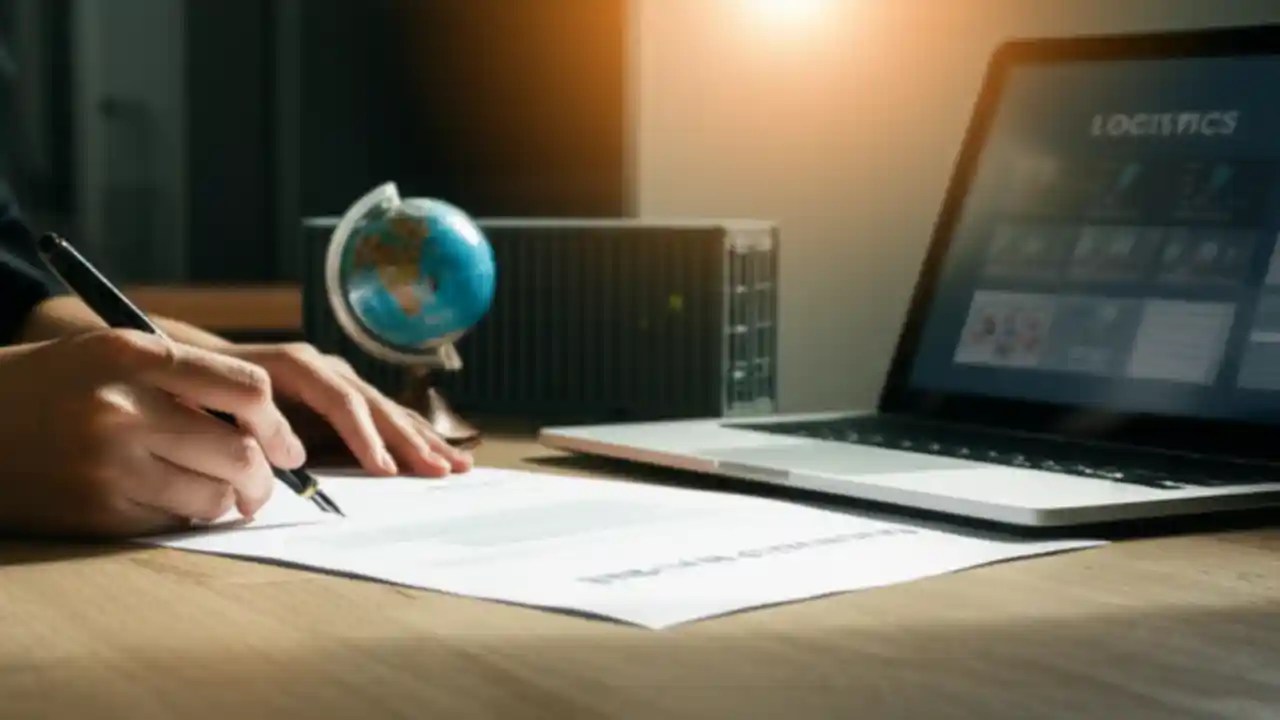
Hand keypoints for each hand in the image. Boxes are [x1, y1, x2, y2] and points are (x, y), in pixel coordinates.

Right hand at [0, 330, 305, 537]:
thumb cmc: (49, 387)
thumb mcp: (111, 355)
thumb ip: (184, 377)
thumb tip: (268, 427)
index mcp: (134, 356)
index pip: (247, 389)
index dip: (278, 425)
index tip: (287, 445)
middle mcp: (124, 408)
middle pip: (239, 453)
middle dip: (266, 477)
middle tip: (265, 485)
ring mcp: (109, 464)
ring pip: (214, 497)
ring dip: (228, 502)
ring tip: (220, 495)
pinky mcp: (96, 512)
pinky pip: (173, 521)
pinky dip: (186, 516)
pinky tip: (170, 501)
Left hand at [220, 343, 471, 477]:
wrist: (191, 364)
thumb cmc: (201, 390)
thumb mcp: (217, 406)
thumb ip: (254, 429)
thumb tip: (292, 460)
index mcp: (296, 366)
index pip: (342, 401)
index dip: (365, 437)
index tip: (386, 471)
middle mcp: (326, 367)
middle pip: (377, 405)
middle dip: (411, 442)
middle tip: (441, 471)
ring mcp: (339, 379)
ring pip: (390, 411)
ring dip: (424, 440)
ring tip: (458, 465)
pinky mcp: (345, 395)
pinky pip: (386, 416)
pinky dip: (414, 436)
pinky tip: (442, 453)